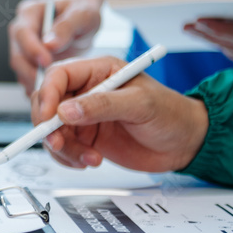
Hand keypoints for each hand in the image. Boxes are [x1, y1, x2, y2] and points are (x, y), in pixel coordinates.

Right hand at [8, 0, 101, 90]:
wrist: (83, 21)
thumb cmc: (82, 12)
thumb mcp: (82, 15)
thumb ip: (66, 27)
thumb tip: (49, 44)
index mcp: (30, 12)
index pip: (22, 32)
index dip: (32, 49)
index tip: (46, 62)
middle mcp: (22, 30)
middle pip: (17, 55)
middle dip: (30, 71)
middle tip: (48, 83)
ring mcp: (23, 47)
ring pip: (20, 69)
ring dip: (33, 81)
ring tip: (51, 90)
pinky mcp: (28, 62)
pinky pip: (26, 77)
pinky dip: (36, 87)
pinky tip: (49, 92)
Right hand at [32, 57, 208, 171]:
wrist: (185, 144)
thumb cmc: (170, 114)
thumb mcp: (140, 104)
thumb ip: (102, 105)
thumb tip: (66, 111)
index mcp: (98, 71)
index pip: (58, 76)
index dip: (47, 95)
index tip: (48, 117)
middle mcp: (86, 92)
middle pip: (48, 103)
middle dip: (48, 126)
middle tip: (59, 144)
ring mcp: (84, 117)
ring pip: (52, 130)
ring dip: (63, 149)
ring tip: (88, 158)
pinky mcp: (86, 138)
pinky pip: (63, 149)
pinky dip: (69, 159)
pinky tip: (91, 161)